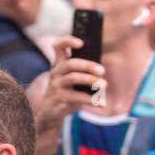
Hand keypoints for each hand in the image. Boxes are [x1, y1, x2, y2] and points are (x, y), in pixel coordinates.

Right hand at [33, 35, 106, 154]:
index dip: (68, 41)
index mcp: (59, 64)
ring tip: (104, 85)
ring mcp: (56, 87)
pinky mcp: (59, 100)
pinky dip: (91, 100)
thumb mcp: (70, 80)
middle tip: (102, 71)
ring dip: (90, 81)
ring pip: (73, 78)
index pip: (58, 46)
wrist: (50, 114)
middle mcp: (56, 73)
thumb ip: (81, 72)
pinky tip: (101, 103)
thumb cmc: (65, 92)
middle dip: (88, 66)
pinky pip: (77, 98)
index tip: (81, 43)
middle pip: (71, 64)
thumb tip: (100, 70)